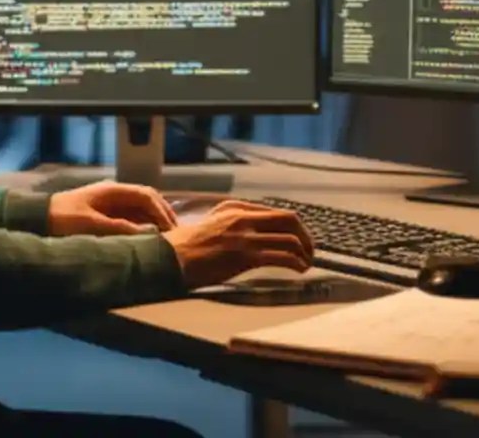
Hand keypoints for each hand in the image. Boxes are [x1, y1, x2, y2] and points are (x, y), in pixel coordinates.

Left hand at [47, 180, 178, 236]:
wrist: (36, 219)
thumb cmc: (62, 220)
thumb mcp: (92, 225)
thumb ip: (121, 228)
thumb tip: (151, 233)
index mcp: (112, 191)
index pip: (146, 195)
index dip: (161, 210)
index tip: (172, 228)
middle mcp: (114, 194)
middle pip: (147, 200)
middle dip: (163, 214)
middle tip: (177, 233)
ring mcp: (109, 204)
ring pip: (140, 209)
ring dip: (155, 221)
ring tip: (167, 238)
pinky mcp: (104, 215)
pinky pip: (130, 218)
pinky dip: (143, 227)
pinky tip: (149, 239)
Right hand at [163, 200, 314, 287]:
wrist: (168, 259)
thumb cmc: (184, 247)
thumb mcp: (209, 223)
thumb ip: (230, 223)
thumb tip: (250, 232)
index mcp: (235, 208)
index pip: (275, 212)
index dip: (293, 226)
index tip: (299, 238)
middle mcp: (243, 218)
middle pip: (289, 219)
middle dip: (305, 236)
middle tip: (309, 250)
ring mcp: (245, 236)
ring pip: (289, 238)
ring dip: (303, 252)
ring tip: (306, 263)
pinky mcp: (245, 255)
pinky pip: (281, 256)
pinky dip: (295, 262)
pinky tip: (299, 270)